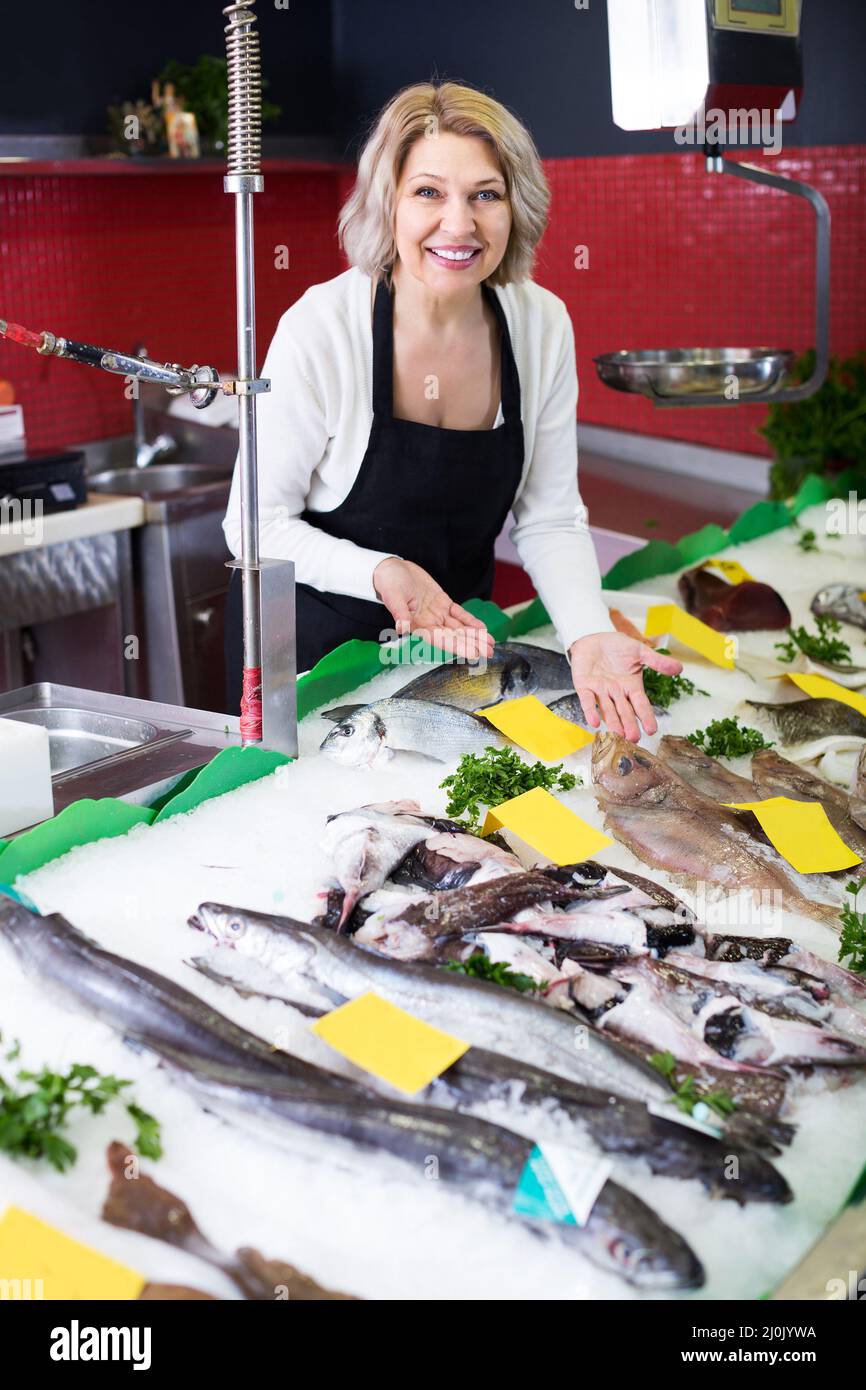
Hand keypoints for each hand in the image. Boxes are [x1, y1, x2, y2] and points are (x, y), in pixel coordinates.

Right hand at [373, 556, 492, 658]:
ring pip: (459, 627)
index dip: (457, 647)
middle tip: (490, 652)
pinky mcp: (442, 603)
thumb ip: (399, 612)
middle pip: (454, 636)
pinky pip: (459, 614)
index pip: (440, 639)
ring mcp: (437, 613)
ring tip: (491, 643)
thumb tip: (401, 628)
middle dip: (472, 644)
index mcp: (417, 625)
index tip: (473, 653)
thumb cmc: (389, 583)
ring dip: (475, 635)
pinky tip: (482, 628)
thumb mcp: (393, 595)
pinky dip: (470, 621)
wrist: (392, 569)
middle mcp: (429, 623)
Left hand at [568, 631, 682, 741]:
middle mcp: (616, 693)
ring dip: (612, 722)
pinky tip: (594, 722)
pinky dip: (591, 711)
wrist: (594, 637)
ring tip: (617, 734)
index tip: (652, 730)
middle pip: (624, 711)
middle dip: (629, 725)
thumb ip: (657, 661)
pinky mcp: (584, 687)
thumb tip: (680, 668)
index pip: (641, 704)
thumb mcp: (639, 652)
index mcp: (631, 687)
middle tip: (633, 738)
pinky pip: (588, 700)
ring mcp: (600, 691)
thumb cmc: (618, 647)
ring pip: (608, 709)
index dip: (646, 717)